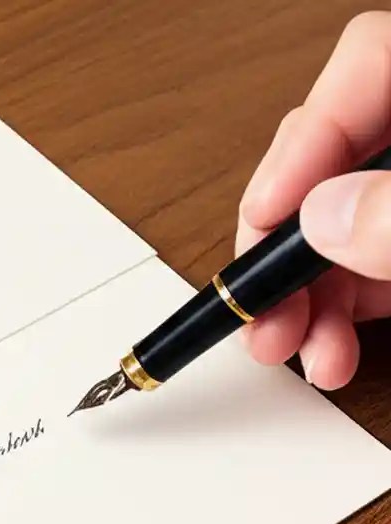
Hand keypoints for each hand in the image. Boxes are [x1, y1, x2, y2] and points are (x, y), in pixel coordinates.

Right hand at [238, 11, 390, 389]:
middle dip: (286, 242)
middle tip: (262, 306)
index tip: (273, 215)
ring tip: (291, 351)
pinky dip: (338, 313)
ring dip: (302, 297)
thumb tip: (322, 217)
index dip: (308, 135)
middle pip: (335, 155)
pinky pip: (369, 266)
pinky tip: (328, 352)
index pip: (369, 64)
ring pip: (340, 224)